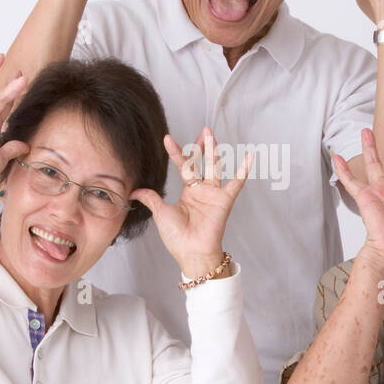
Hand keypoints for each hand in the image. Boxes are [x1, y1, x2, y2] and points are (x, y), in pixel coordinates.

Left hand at [132, 127, 251, 278]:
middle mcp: (202, 190)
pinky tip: (249, 157)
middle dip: (201, 146)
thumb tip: (134, 192)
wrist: (191, 253)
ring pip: (214, 167)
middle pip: (202, 163)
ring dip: (213, 151)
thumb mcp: (161, 213)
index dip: (176, 153)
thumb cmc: (177, 237)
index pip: (183, 166)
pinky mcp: (224, 201)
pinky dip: (243, 171)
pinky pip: (236, 183)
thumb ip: (151, 198)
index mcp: (188, 192)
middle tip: (204, 130)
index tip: (167, 138)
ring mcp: (214, 194)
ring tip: (210, 134)